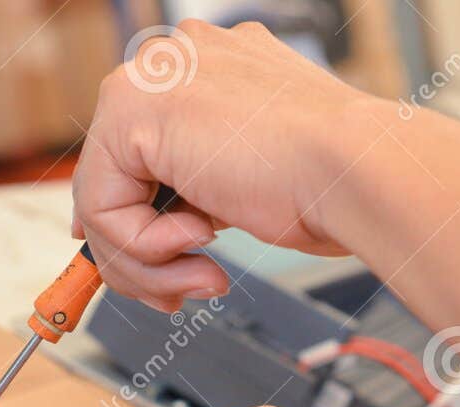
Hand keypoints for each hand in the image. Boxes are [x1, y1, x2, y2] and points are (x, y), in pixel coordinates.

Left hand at [73, 20, 370, 309]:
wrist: (355, 169)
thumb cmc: (330, 179)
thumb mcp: (250, 180)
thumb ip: (199, 185)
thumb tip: (160, 224)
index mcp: (208, 68)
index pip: (140, 154)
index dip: (142, 225)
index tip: (169, 268)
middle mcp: (174, 62)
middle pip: (114, 177)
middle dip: (142, 255)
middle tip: (182, 290)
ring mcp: (151, 79)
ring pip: (104, 199)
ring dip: (149, 263)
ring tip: (203, 277)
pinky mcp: (132, 111)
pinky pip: (105, 209)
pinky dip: (148, 249)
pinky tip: (203, 241)